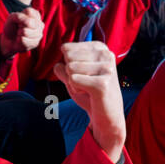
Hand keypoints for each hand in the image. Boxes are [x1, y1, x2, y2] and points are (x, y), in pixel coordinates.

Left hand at [0, 7, 43, 58]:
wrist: (9, 41)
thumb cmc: (12, 27)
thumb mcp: (12, 18)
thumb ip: (19, 16)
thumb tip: (29, 22)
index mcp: (35, 14)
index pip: (29, 11)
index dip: (20, 16)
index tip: (18, 20)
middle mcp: (39, 23)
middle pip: (29, 22)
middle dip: (20, 25)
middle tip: (19, 28)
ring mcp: (39, 34)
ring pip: (26, 32)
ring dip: (19, 34)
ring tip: (19, 34)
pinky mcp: (35, 43)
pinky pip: (23, 40)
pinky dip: (18, 40)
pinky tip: (20, 40)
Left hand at [52, 41, 125, 163]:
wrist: (106, 115)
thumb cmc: (89, 93)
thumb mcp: (73, 78)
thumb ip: (62, 69)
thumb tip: (57, 65)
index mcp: (99, 48)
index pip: (67, 48)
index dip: (68, 65)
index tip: (83, 74)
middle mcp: (106, 54)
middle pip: (68, 57)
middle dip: (70, 73)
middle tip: (85, 83)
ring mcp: (106, 68)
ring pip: (70, 68)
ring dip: (73, 82)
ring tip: (88, 88)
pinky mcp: (103, 83)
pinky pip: (73, 80)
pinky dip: (75, 89)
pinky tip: (89, 94)